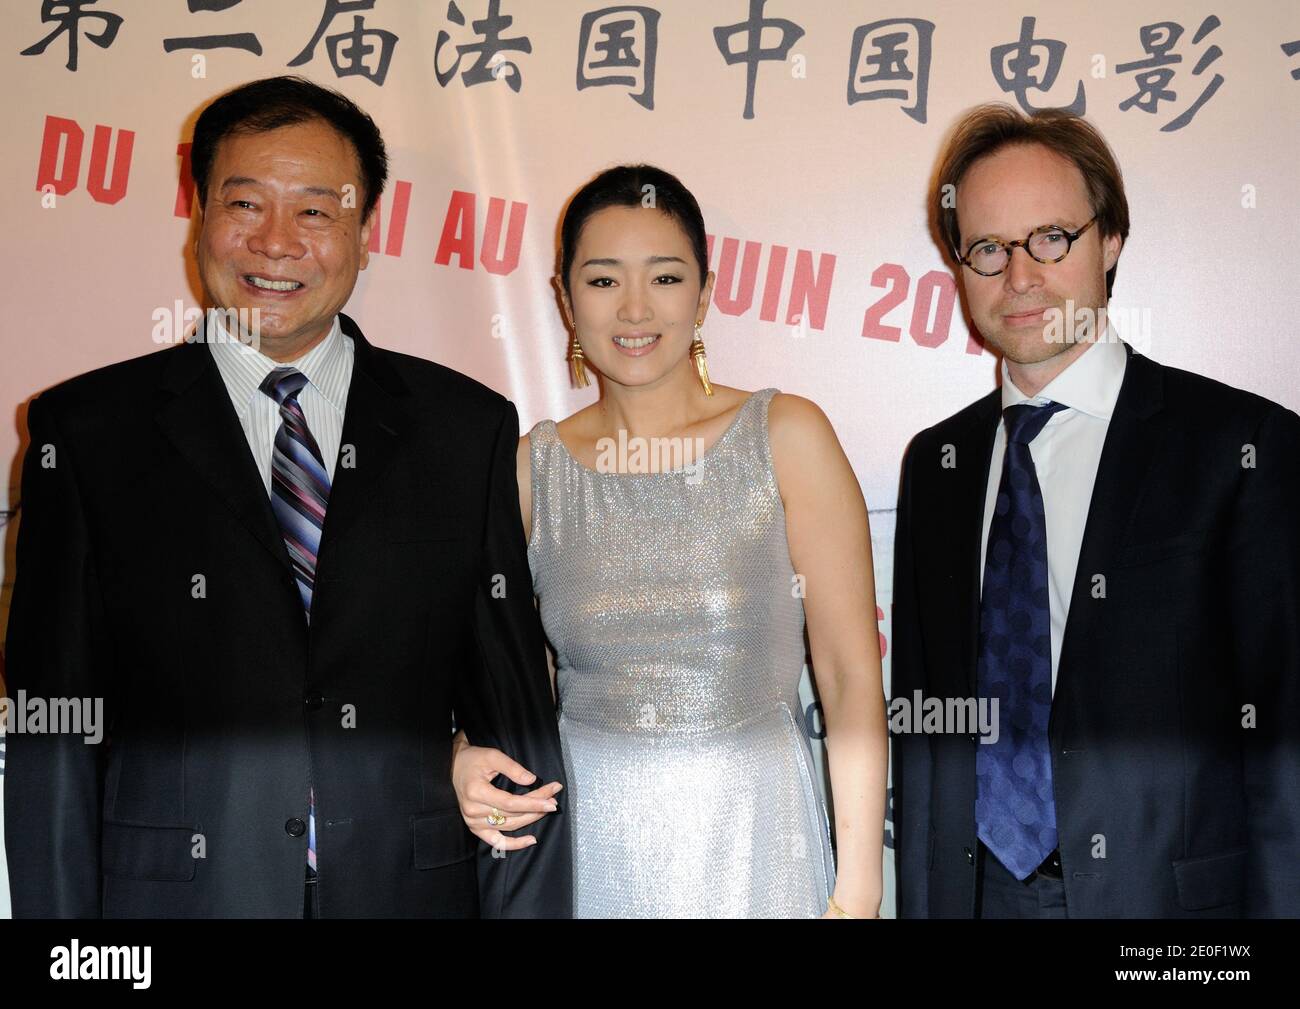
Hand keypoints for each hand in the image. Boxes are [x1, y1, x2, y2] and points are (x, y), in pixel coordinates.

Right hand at [451, 736, 561, 851]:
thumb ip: (512, 768)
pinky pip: (496, 842)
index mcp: (476, 792)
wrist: (454, 767)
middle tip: (554, 798)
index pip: (510, 803)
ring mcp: (473, 822)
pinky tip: (531, 840)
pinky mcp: (476, 828)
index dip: (533, 802)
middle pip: (512, 814)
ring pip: (509, 826)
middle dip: (536, 807)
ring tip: (547, 809)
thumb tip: (531, 780)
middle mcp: (473, 811)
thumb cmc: (473, 760)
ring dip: (531, 819)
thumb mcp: (492, 756)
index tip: (551, 798)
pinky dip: (514, 844)